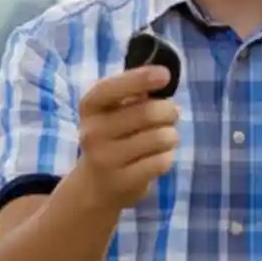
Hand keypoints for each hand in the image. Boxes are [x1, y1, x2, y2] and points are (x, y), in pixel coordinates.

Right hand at [76, 65, 180, 209]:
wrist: (95, 185)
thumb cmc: (113, 136)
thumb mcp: (114, 111)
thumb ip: (134, 92)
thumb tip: (163, 77)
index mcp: (90, 106)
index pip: (112, 88)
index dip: (140, 78)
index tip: (165, 75)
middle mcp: (93, 131)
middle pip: (149, 112)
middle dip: (170, 111)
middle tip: (170, 116)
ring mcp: (106, 159)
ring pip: (161, 137)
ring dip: (171, 136)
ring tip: (163, 139)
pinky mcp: (123, 182)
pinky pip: (162, 161)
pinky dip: (167, 157)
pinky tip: (156, 158)